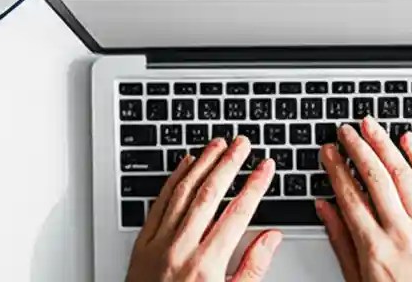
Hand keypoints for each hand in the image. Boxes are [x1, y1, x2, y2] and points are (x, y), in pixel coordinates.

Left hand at [126, 135, 282, 281]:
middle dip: (228, 163)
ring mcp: (157, 245)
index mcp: (206, 267)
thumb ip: (252, 268)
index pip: (237, 214)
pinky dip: (172, 180)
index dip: (255, 186)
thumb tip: (271, 238)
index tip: (266, 167)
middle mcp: (180, 251)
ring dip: (202, 164)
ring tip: (217, 145)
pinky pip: (158, 204)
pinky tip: (184, 165)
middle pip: (208, 194)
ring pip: (182, 193)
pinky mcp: (141, 246)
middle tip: (242, 143)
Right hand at [316, 117, 411, 281]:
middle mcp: (400, 233)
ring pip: (402, 174)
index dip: (335, 169)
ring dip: (383, 144)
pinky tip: (408, 140)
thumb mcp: (359, 281)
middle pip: (374, 178)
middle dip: (356, 149)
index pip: (349, 196)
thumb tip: (324, 208)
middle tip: (344, 131)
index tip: (327, 152)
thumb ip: (341, 242)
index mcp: (373, 248)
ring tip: (369, 126)